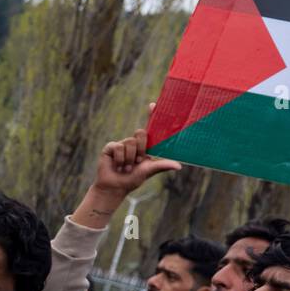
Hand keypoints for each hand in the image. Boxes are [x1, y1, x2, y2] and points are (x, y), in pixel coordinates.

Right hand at [73, 103, 180, 228]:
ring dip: (130, 159)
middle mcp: (134, 142)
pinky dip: (120, 159)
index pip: (149, 127)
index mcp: (145, 145)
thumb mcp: (150, 170)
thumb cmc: (134, 178)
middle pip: (141, 133)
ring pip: (129, 142)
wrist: (116, 187)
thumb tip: (179, 166)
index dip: (151, 115)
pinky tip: (118, 166)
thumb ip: (163, 165)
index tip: (153, 104)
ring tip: (127, 168)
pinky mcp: (110, 147)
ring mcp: (121, 143)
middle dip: (141, 149)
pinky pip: (118, 147)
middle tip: (139, 162)